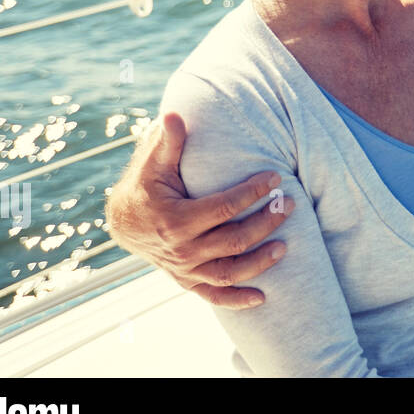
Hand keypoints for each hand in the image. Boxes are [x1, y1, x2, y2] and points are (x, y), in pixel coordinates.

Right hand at [104, 112, 294, 308]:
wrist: (124, 223)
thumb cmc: (144, 186)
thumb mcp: (153, 164)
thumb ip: (168, 142)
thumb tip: (174, 114)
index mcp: (175, 219)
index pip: (223, 207)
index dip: (251, 193)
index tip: (275, 178)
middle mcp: (181, 249)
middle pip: (233, 240)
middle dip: (265, 223)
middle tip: (290, 205)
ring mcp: (185, 268)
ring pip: (228, 271)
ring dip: (259, 262)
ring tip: (286, 246)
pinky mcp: (187, 280)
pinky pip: (213, 295)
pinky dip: (237, 300)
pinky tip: (262, 298)